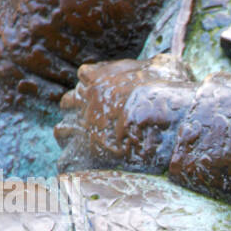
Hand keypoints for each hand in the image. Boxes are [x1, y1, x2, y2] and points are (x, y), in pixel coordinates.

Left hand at [54, 54, 196, 173]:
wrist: (163, 119)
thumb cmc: (166, 92)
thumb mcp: (167, 67)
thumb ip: (158, 64)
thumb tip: (167, 63)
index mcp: (96, 76)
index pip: (85, 77)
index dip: (97, 87)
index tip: (108, 96)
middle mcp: (81, 99)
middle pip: (69, 103)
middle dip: (80, 112)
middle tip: (98, 123)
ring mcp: (78, 126)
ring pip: (62, 131)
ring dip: (74, 137)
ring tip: (90, 147)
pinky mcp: (81, 151)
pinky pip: (68, 161)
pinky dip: (76, 164)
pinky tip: (89, 168)